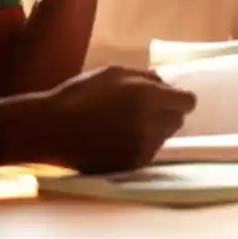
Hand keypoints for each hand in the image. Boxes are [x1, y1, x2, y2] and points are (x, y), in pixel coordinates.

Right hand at [7, 66, 196, 172]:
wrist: (49, 130)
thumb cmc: (79, 95)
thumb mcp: (113, 72)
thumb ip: (146, 77)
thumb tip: (166, 84)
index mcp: (148, 97)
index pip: (188, 102)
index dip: (178, 98)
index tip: (165, 97)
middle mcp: (151, 124)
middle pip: (178, 120)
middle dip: (166, 113)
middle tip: (142, 110)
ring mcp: (143, 148)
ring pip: (164, 137)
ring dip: (154, 130)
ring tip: (125, 125)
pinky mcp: (132, 165)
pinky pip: (149, 153)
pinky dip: (140, 146)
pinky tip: (117, 139)